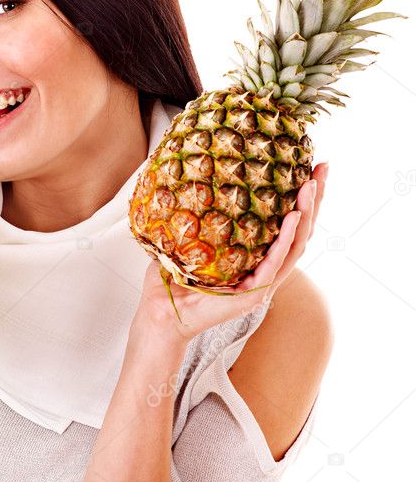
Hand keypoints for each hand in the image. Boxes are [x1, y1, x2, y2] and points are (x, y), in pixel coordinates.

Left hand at [133, 162, 327, 345]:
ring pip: (295, 245)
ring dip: (307, 214)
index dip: (300, 198)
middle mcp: (265, 269)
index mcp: (254, 257)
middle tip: (323, 168)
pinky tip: (293, 217)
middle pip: (300, 231)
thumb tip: (189, 178)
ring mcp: (263, 284)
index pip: (286, 224)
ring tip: (312, 186)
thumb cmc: (171, 280)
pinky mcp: (254, 294)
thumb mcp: (186, 240)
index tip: (309, 168)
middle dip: (315, 199)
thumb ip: (196, 216)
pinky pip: (275, 263)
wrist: (160, 313)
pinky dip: (286, 239)